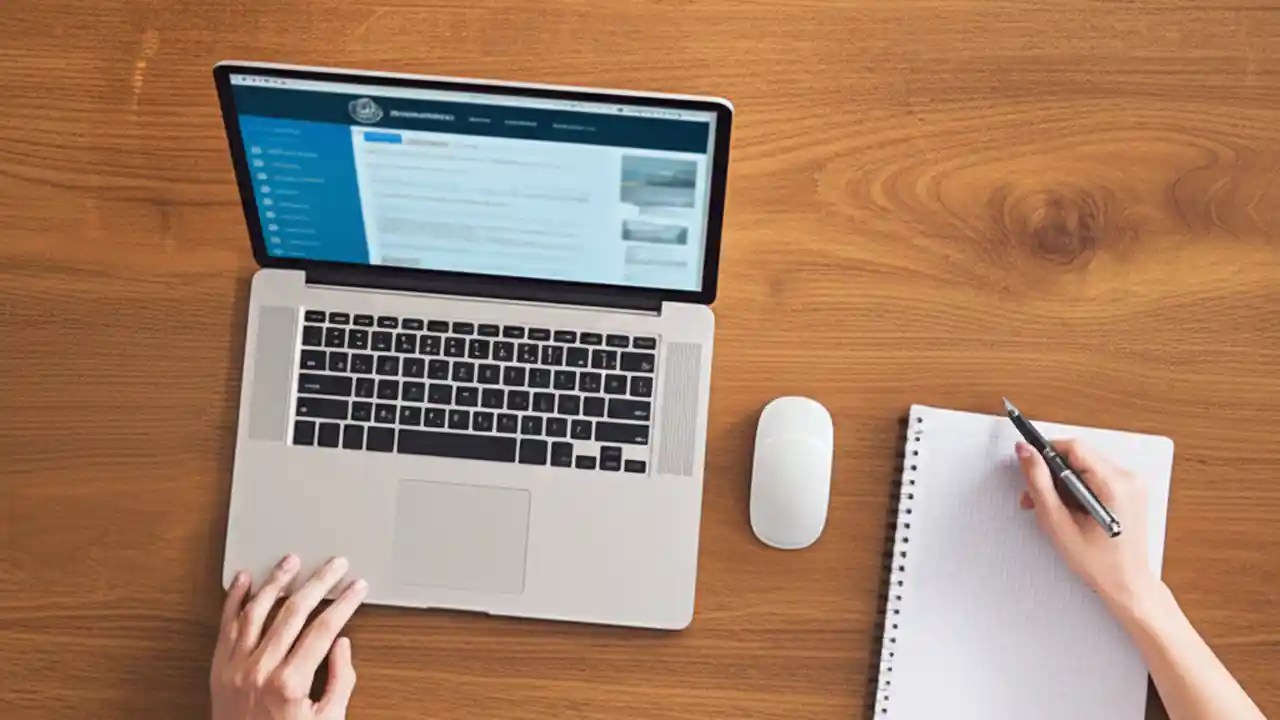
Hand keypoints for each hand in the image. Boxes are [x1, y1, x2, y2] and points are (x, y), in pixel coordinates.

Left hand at [211, 555, 368, 719]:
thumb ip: (340, 681)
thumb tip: (341, 646)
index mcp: (290, 683)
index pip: (324, 628)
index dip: (344, 603)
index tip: (357, 587)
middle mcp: (260, 670)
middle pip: (294, 611)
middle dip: (319, 582)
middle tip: (334, 565)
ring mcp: (236, 667)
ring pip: (257, 610)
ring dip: (276, 581)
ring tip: (291, 561)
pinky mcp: (219, 669)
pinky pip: (226, 626)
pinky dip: (234, 599)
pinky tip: (245, 580)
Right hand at [1015, 439, 1158, 609]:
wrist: (1127, 583)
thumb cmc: (1099, 563)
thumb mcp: (1058, 523)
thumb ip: (1039, 483)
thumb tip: (1026, 453)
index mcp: (1115, 485)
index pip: (1074, 447)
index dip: (1045, 451)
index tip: (1026, 459)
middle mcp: (1128, 478)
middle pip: (1078, 455)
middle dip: (1051, 472)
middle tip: (1034, 495)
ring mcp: (1131, 483)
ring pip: (1084, 466)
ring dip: (1062, 481)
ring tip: (1051, 507)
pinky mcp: (1129, 489)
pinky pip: (1095, 475)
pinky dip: (1077, 487)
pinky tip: (1068, 508)